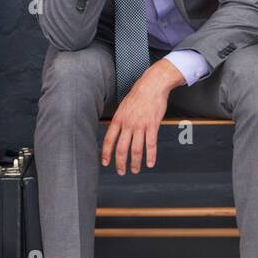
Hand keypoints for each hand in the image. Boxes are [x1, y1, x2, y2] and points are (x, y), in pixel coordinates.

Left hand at [100, 60, 182, 174]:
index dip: (106, 153)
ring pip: (136, 149)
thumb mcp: (123, 106)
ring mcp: (140, 125)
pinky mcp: (152, 125)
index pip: (109, 140)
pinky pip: (151, 144)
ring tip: (135, 170)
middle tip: (121, 171)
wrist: (152, 85)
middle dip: (120, 163)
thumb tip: (116, 131)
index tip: (105, 162)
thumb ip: (120, 120)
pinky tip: (150, 163)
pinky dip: (151, 156)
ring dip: (135, 162)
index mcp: (119, 119)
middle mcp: (128, 124)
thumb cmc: (139, 94)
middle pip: (121, 148)